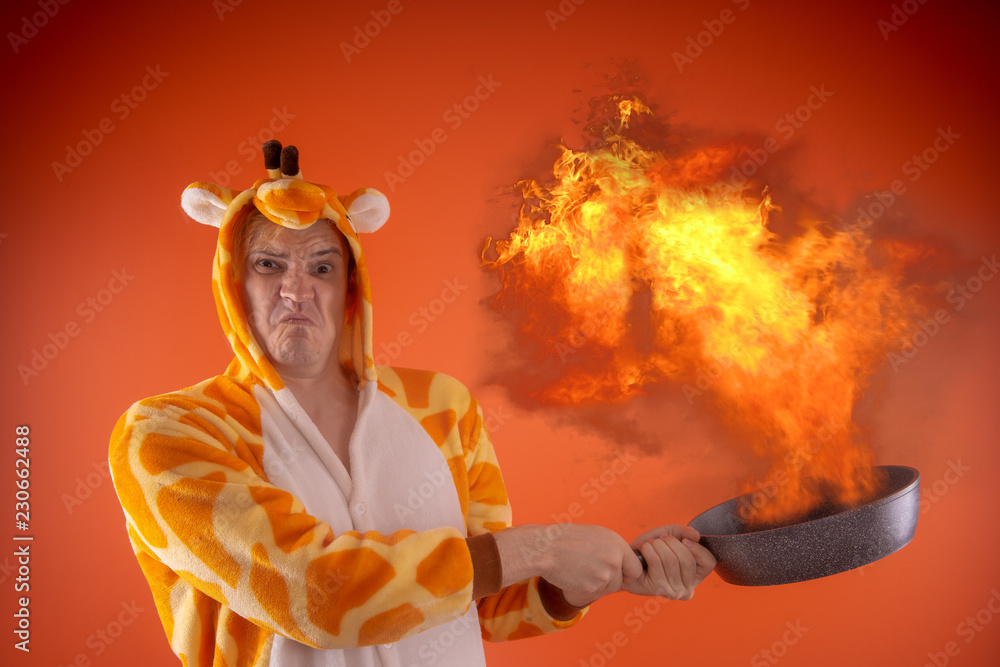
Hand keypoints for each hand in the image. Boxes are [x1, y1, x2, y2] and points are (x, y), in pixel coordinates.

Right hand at [494, 524, 640, 605]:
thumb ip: (612, 549)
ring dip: (599, 584)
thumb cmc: (566, 539)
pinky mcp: (593, 586)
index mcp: (616, 543)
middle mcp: (614, 558)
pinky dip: (587, 587)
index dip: (628, 573)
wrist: (546, 548)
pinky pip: (596, 591)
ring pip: (610, 587)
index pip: (636, 567)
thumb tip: (624, 562)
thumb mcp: (595, 535)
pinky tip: (576, 575)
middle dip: (613, 581)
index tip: (620, 575)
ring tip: (582, 570)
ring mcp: (605, 573)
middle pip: (623, 580)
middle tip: (596, 574)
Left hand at [624, 524, 715, 599]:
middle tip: (660, 540)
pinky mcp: (658, 589)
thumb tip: (697, 536)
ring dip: (657, 545)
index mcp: (696, 576)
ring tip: (649, 544)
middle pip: (687, 560)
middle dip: (671, 543)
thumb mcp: (669, 535)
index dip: (697, 548)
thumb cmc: (651, 549)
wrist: (626, 561)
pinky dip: (648, 549)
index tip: (683, 539)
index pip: (709, 562)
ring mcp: (673, 592)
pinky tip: (642, 549)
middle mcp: (688, 588)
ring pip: (671, 560)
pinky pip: (656, 562)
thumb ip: (684, 532)